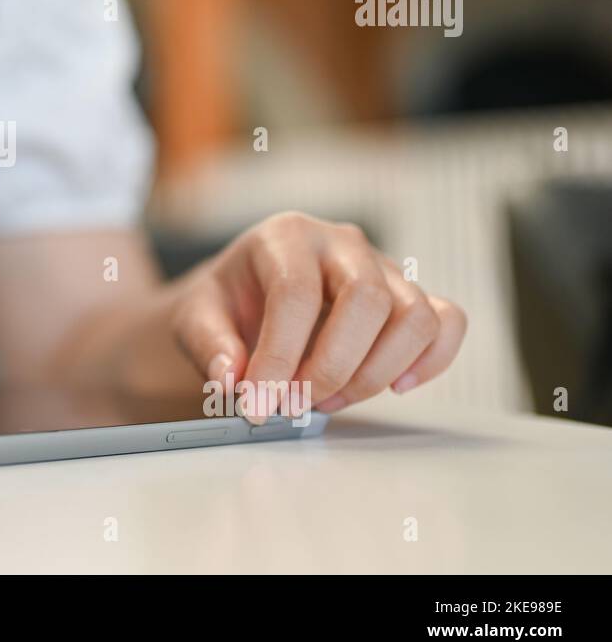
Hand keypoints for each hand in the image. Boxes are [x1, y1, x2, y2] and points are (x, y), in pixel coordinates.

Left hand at [170, 212, 465, 419]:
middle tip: (295, 405)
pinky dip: (433, 359)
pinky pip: (447, 321)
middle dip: (333, 367)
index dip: (279, 356)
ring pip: (414, 315)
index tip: (259, 403)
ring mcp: (383, 268)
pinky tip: (395, 386)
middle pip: (367, 299)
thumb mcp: (195, 317)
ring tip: (327, 401)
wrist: (245, 298)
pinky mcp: (409, 297)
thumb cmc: (226, 303)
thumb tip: (231, 376)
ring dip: (375, 373)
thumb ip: (208, 345)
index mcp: (285, 236)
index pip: (296, 293)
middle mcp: (341, 244)